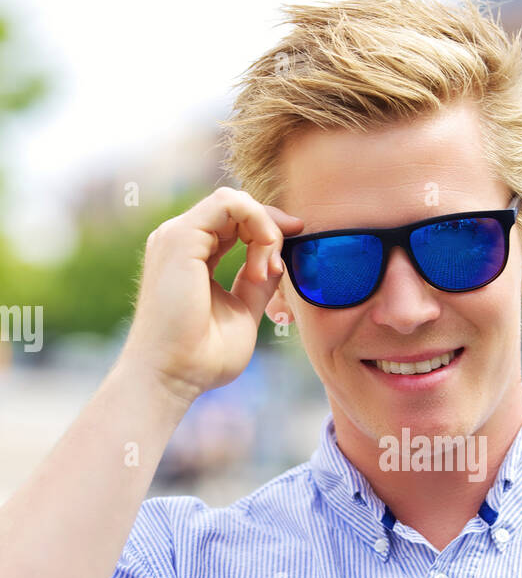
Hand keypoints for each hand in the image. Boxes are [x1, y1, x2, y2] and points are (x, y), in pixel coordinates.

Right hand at [120, 187, 302, 401]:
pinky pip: (230, 204)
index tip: (292, 247)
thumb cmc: (203, 356)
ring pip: (235, 202)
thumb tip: (278, 260)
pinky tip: (263, 255)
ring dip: (265, 230)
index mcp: (192, 255)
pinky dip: (257, 223)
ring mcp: (177, 235)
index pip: (235, 222)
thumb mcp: (243, 310)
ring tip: (266, 272)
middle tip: (280, 266)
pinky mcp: (181, 237)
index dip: (268, 228)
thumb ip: (258, 282)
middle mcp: (181, 240)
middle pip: (237, 208)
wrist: (172, 376)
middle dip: (271, 228)